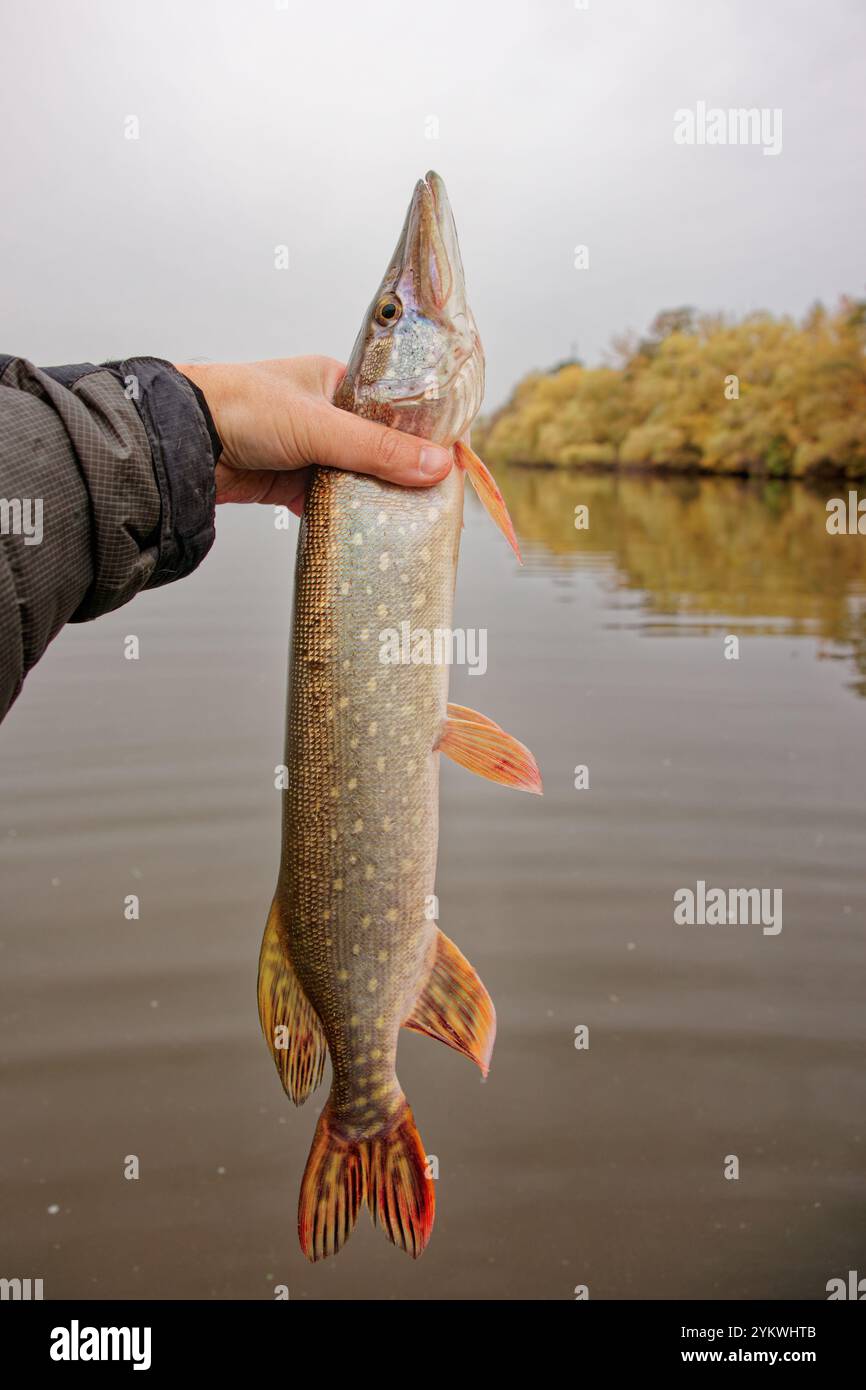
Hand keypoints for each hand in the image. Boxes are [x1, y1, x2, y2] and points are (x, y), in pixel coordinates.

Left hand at [178, 357, 452, 513]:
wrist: (180, 441)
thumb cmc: (241, 407)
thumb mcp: (320, 426)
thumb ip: (378, 449)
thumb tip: (438, 466)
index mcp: (335, 382)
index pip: (395, 406)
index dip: (425, 433)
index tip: (452, 461)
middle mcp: (325, 414)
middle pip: (379, 448)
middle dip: (403, 474)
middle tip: (437, 501)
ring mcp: (308, 451)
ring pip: (356, 478)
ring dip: (374, 499)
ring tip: (411, 522)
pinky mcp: (291, 484)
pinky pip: (330, 503)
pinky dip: (346, 517)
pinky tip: (369, 533)